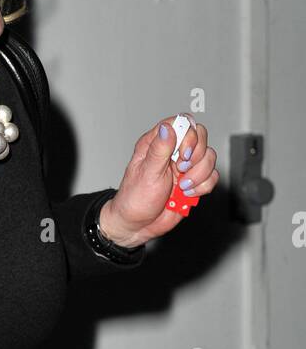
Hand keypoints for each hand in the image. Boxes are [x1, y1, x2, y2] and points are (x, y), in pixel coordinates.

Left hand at [98, 117, 219, 247]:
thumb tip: (167, 128)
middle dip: (196, 156)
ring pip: (209, 157)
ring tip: (182, 187)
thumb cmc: (135, 199)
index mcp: (157, 143)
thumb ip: (160, 150)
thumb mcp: (146, 173)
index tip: (182, 155)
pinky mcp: (194, 181)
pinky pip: (212, 176)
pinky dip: (203, 187)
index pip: (182, 123)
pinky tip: (187, 194)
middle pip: (201, 136)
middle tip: (181, 171)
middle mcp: (173, 152)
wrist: (138, 225)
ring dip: (199, 175)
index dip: (188, 136)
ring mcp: (185, 166)